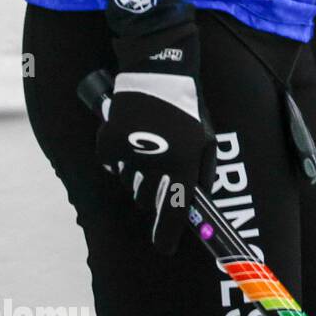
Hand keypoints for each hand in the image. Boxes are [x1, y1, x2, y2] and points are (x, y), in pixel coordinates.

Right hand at [94, 22, 214, 253]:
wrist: (158, 67)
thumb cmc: (187, 102)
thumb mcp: (206, 135)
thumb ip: (204, 169)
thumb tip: (200, 195)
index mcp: (183, 162)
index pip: (174, 211)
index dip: (167, 235)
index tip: (164, 247)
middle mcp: (155, 163)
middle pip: (147, 201)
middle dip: (153, 194)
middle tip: (159, 172)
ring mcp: (129, 153)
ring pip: (129, 184)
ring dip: (137, 175)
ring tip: (149, 146)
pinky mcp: (108, 142)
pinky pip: (112, 164)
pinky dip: (119, 157)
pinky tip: (131, 137)